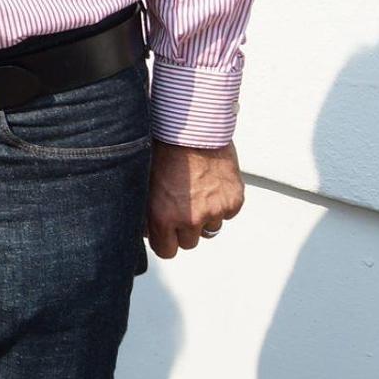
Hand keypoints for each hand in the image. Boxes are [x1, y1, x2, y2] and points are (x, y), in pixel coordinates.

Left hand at [148, 141, 243, 257]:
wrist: (192, 127)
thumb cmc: (163, 148)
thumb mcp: (144, 182)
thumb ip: (146, 211)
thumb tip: (146, 231)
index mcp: (163, 216)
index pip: (167, 251)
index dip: (165, 241)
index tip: (165, 233)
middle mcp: (190, 218)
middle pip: (190, 243)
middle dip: (185, 229)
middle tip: (182, 207)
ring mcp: (214, 210)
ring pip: (210, 228)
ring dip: (205, 216)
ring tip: (196, 191)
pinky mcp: (234, 201)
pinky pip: (227, 213)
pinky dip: (222, 202)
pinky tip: (211, 184)